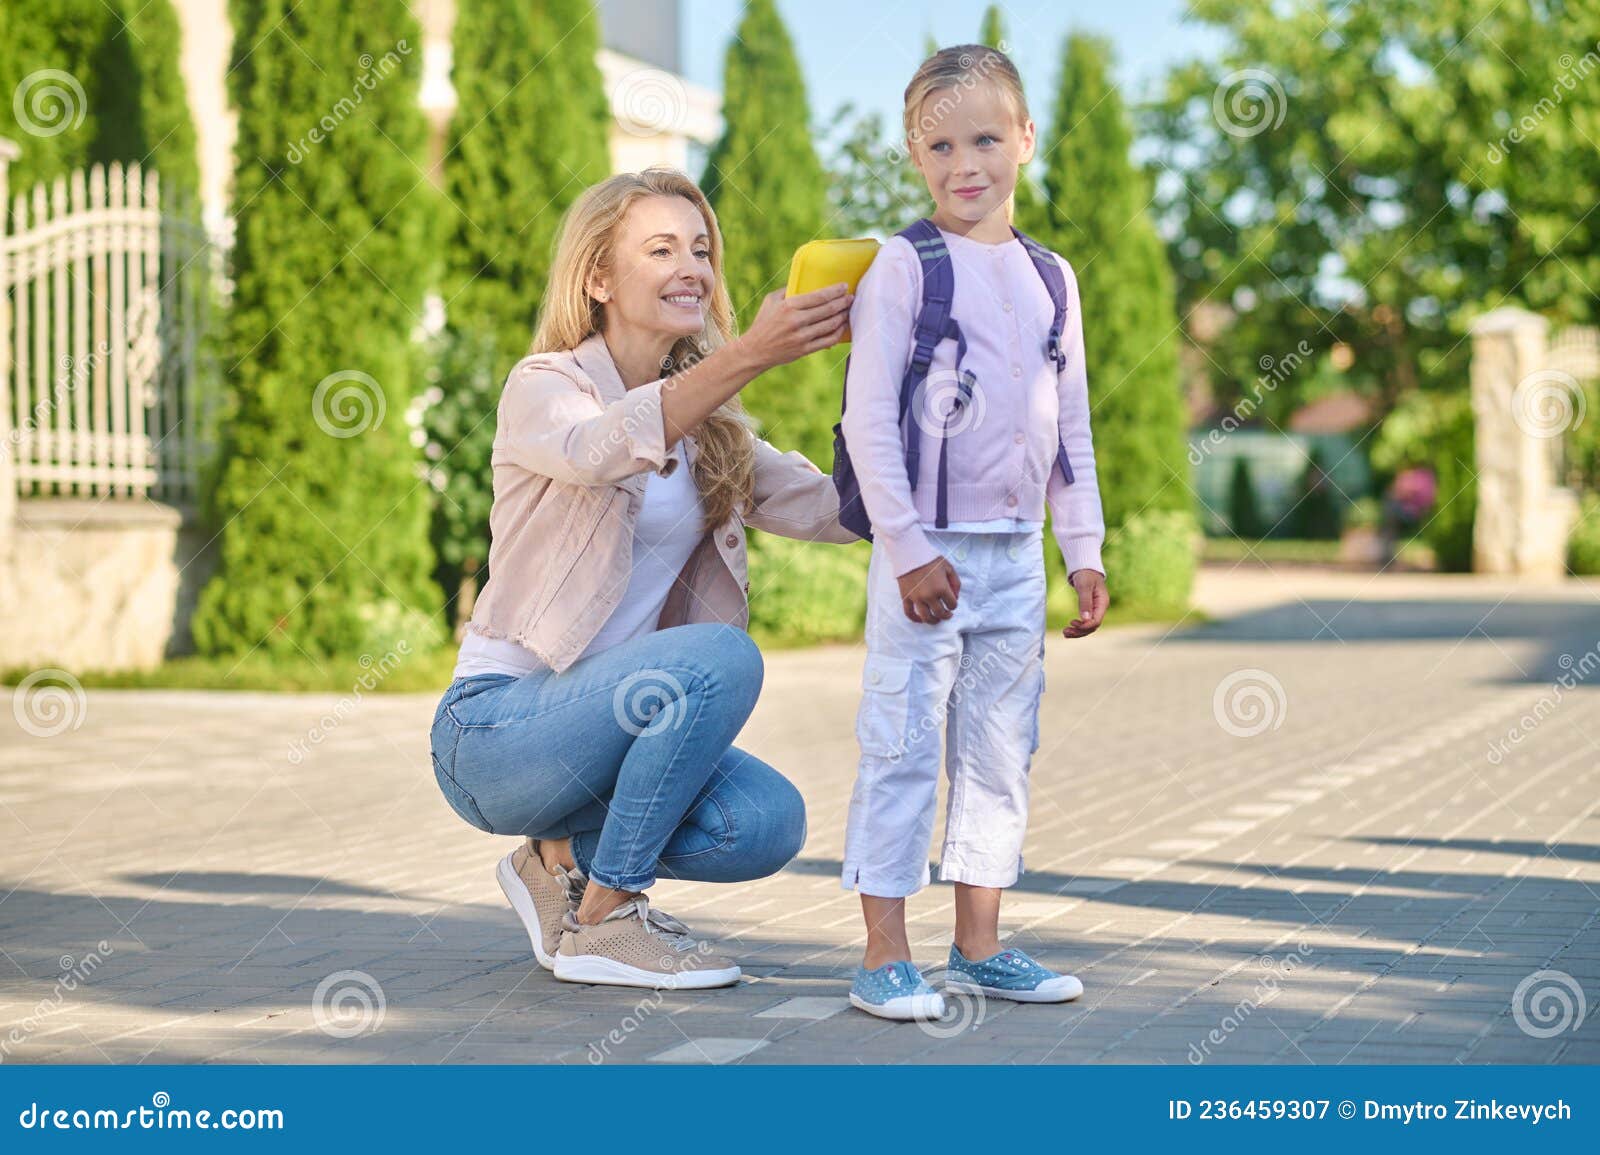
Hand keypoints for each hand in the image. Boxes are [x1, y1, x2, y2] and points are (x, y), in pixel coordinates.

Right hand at [737, 283, 852, 370]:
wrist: (755, 350)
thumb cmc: (763, 322)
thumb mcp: (771, 301)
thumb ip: (787, 290)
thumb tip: (804, 281)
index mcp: (789, 306)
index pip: (818, 296)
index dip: (835, 291)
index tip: (844, 286)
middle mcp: (796, 321)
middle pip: (828, 309)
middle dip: (843, 302)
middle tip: (850, 297)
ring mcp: (801, 337)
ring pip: (830, 325)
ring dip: (843, 316)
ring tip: (848, 310)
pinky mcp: (804, 350)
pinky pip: (827, 340)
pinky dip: (838, 333)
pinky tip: (842, 326)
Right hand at [897, 556, 960, 623]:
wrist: (909, 553)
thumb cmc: (930, 559)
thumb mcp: (948, 567)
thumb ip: (956, 582)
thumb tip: (956, 596)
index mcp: (941, 588)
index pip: (952, 604)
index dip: (954, 605)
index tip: (952, 603)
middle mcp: (929, 596)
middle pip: (940, 613)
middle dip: (946, 615)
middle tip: (947, 614)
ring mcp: (916, 598)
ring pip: (926, 617)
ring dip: (933, 621)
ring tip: (936, 619)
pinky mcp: (906, 597)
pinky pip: (909, 613)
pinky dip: (915, 619)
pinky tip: (920, 620)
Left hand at [1062, 569, 1107, 637]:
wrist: (1086, 569)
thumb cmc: (1086, 575)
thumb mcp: (1084, 586)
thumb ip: (1085, 602)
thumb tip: (1085, 619)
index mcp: (1102, 603)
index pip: (1096, 621)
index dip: (1085, 625)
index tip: (1072, 622)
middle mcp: (1100, 609)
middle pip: (1092, 627)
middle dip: (1079, 631)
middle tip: (1065, 632)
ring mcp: (1096, 610)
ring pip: (1089, 627)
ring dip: (1077, 632)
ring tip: (1065, 633)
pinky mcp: (1090, 610)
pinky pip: (1085, 622)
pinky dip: (1077, 628)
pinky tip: (1069, 630)